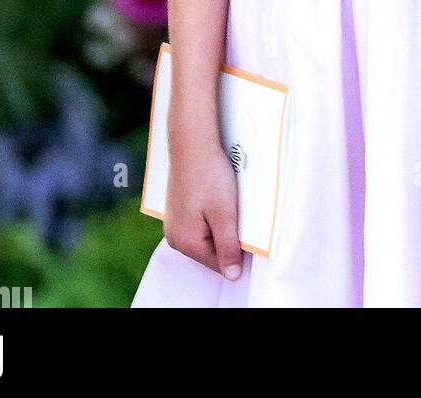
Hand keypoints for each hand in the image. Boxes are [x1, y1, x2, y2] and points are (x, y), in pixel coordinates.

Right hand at [164, 141, 243, 280]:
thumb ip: (228, 247)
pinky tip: (215, 198)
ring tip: (225, 202)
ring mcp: (174, 224)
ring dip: (220, 226)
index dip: (238, 251)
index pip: (219, 264)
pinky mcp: (177, 210)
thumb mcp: (225, 214)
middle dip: (227, 237)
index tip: (246, 229)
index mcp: (186, 242)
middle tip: (236, 212)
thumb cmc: (209, 175)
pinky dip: (210, 216)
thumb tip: (232, 276)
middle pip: (211, 252)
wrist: (192, 143)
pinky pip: (198, 224)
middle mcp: (175, 237)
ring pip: (206, 237)